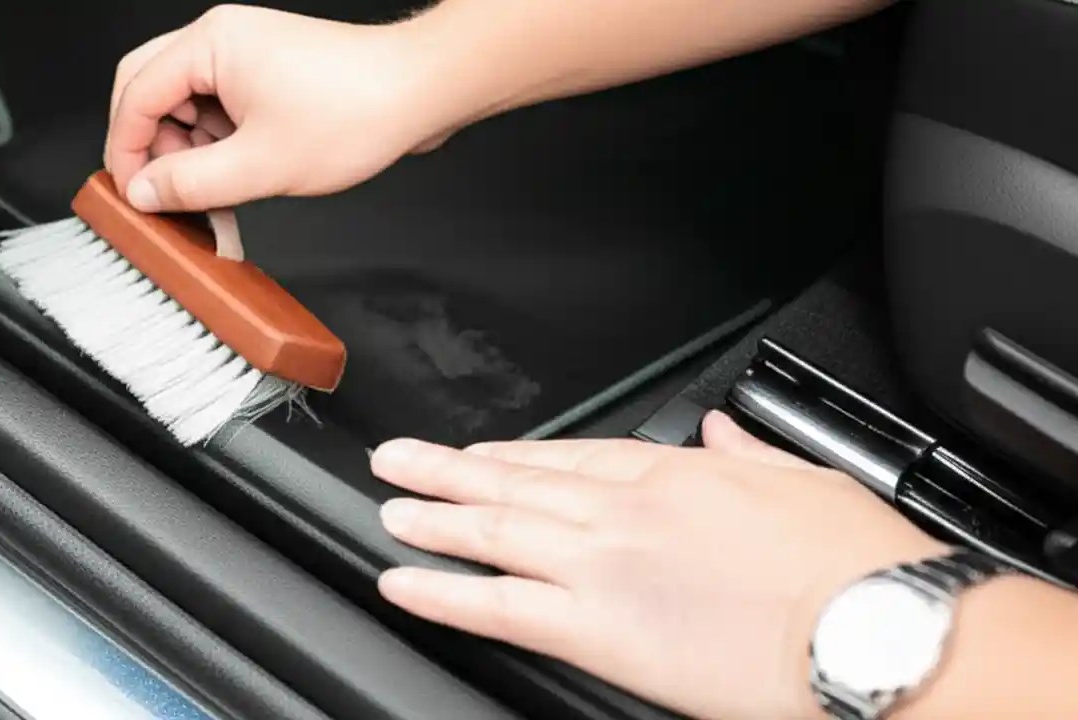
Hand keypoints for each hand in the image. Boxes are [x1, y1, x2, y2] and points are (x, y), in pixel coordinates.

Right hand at [104, 5, 452, 258]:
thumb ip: (191, 184)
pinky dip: (221, 147)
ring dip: (192, 154)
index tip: (132, 196)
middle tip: (164, 195)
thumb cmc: (356, 112)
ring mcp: (247, 54)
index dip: (126, 152)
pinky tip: (236, 182)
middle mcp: (222, 39)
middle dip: (154, 150)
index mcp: (209, 45)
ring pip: (188, 105)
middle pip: (152, 93)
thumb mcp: (259, 166)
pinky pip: (223, 109)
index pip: (135, 96)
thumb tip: (145, 193)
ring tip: (213, 199)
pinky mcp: (270, 73)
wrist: (420, 92)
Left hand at [371, 412, 945, 719]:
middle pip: (516, 482)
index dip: (516, 456)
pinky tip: (404, 580)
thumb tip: (721, 432)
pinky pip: (499, 604)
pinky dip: (444, 591)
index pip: (573, 456)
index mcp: (676, 473)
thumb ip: (747, 454)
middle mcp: (625, 509)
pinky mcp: (596, 627)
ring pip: (494, 530)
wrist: (870, 623)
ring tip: (390, 507)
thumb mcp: (804, 481)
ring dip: (433, 517)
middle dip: (450, 471)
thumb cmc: (850, 564)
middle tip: (399, 461)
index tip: (481, 454)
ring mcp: (602, 563)